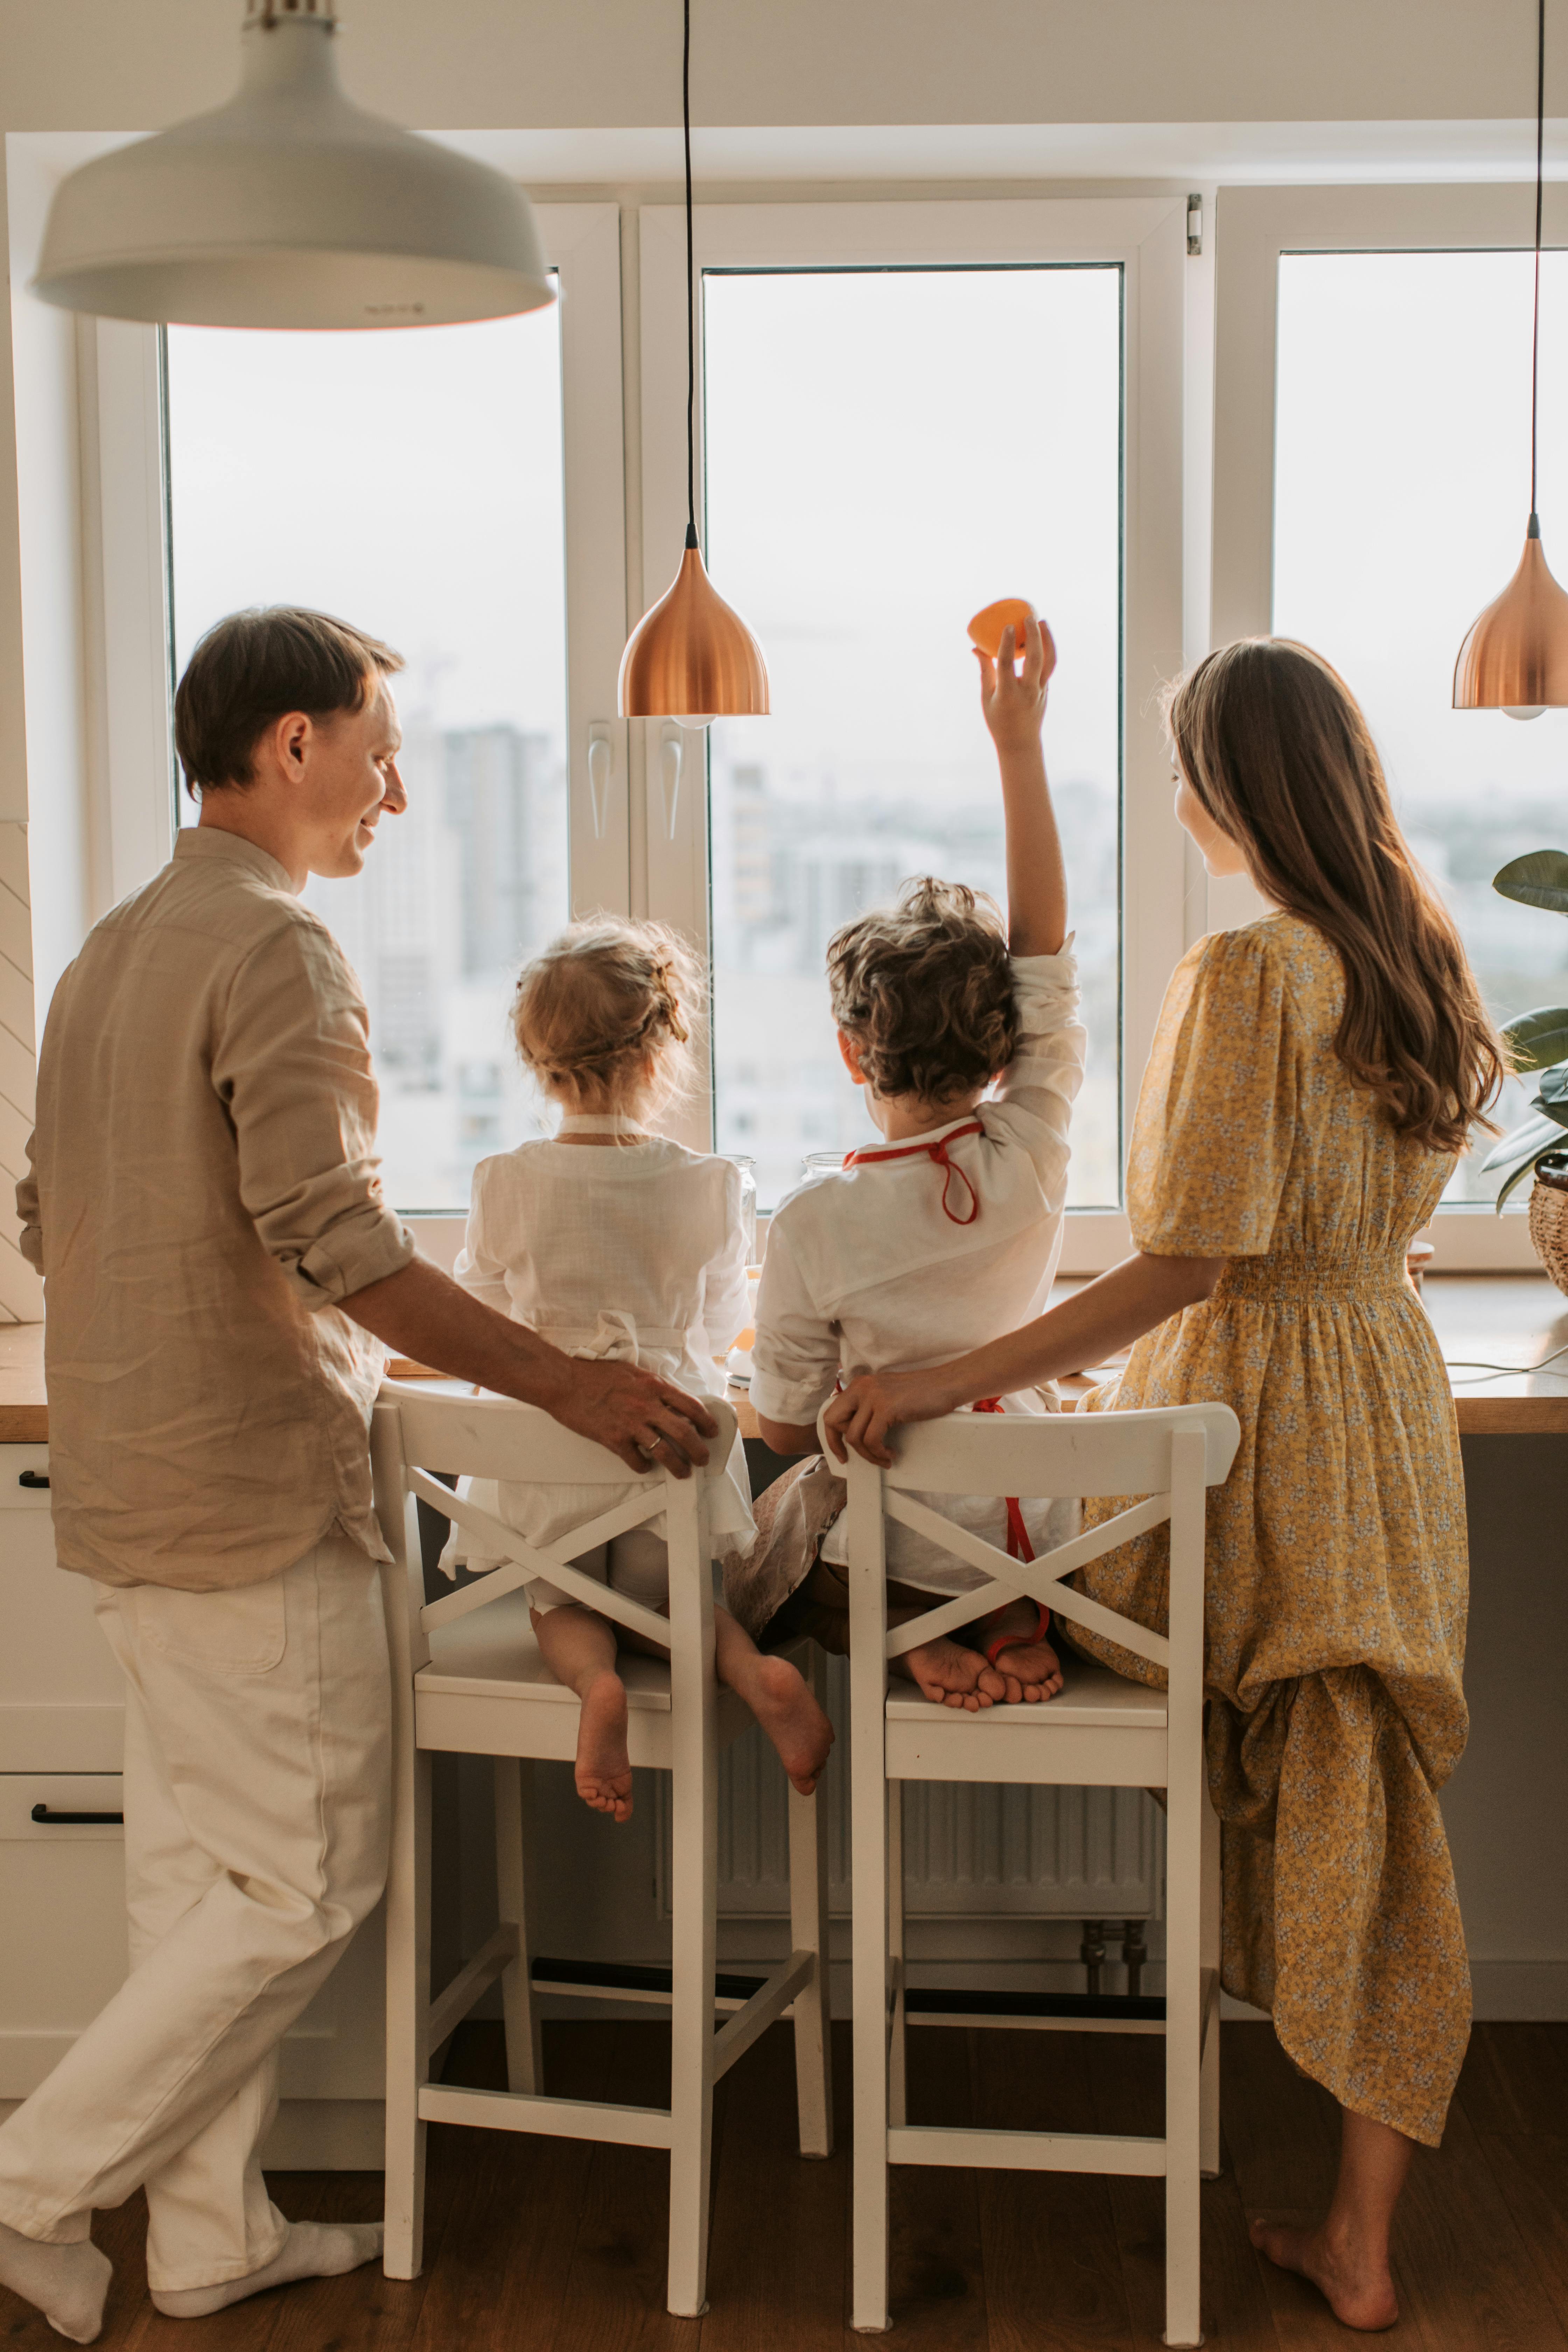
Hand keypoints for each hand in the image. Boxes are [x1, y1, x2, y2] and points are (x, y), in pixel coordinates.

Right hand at [548, 1360, 715, 1477]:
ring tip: (683, 1473)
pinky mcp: (614, 1440)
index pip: (691, 1405)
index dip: (707, 1421)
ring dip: (678, 1466)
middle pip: (685, 1432)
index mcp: (654, 1386)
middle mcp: (647, 1405)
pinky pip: (637, 1461)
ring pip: (665, 1452)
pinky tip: (644, 1466)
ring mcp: (631, 1424)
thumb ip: (652, 1386)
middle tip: (703, 1459)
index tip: (712, 1431)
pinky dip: (643, 1467)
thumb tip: (670, 1399)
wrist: (565, 1382)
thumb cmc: (595, 1374)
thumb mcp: (632, 1372)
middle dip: (699, 1450)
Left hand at [821, 1366, 959, 1466]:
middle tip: (852, 1459)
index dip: (832, 1436)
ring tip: (883, 1458)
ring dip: (868, 1454)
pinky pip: (871, 1440)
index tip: (842, 1452)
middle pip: (833, 1421)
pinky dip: (879, 1453)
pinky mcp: (886, 1408)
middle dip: (838, 1445)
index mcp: (860, 1385)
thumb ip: (868, 1407)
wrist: (946, 1384)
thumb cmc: (921, 1394)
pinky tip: (891, 1454)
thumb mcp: (886, 1395)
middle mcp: (862, 1388)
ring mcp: (873, 1396)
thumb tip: (854, 1433)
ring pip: (854, 1436)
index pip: (831, 1412)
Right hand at [977, 617, 1054, 756]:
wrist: (1020, 743)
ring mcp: (1040, 691)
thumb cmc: (998, 720)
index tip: (1008, 626)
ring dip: (1048, 640)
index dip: (1008, 644)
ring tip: (1042, 622)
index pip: (1008, 664)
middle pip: (1035, 659)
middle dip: (1034, 636)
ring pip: (1049, 662)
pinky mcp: (1046, 690)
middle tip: (1030, 617)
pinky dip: (1048, 649)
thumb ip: (985, 671)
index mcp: (1007, 694)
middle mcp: (1027, 692)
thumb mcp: (987, 697)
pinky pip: (1049, 666)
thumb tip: (976, 648)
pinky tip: (1043, 637)